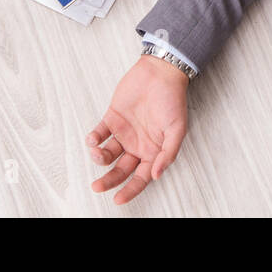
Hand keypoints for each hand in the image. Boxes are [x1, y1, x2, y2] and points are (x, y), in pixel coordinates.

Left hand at [85, 54, 188, 203]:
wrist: (160, 72)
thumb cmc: (173, 98)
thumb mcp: (177, 128)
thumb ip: (168, 153)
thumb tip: (156, 175)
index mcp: (153, 150)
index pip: (140, 177)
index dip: (130, 190)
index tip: (118, 199)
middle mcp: (137, 144)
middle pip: (120, 170)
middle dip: (109, 181)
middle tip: (97, 186)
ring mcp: (124, 132)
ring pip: (108, 154)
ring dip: (100, 158)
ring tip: (98, 153)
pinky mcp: (112, 118)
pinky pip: (99, 134)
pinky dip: (93, 139)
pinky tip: (93, 140)